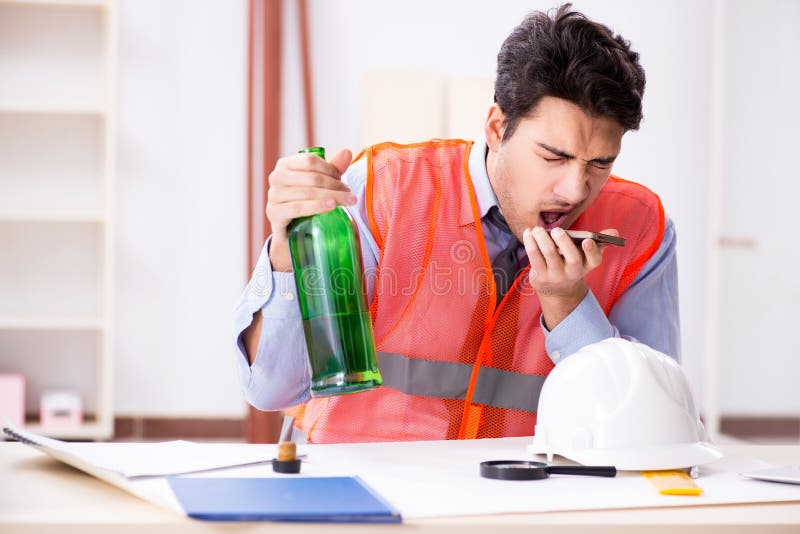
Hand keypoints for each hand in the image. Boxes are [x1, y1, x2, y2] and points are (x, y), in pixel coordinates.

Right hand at [266, 148, 354, 270]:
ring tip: (347, 202)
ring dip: (332, 196)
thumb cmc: (306, 201)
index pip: (310, 161)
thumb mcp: (319, 183)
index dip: (330, 169)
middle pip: (312, 178)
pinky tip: (331, 206)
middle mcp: (276, 177)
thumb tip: (347, 152)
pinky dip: (316, 206)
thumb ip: (333, 168)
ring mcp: (273, 195)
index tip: (343, 180)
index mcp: (285, 164)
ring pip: (308, 193)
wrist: (290, 230)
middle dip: (335, 186)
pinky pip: (298, 208)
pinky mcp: (274, 213)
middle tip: (350, 196)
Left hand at [522, 225, 618, 328]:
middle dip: (564, 242)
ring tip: (538, 229)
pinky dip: (530, 244)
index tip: (587, 240)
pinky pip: (534, 258)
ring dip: (542, 240)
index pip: (594, 260)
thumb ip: (600, 242)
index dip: (592, 251)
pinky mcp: (540, 277)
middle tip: (557, 230)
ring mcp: (556, 276)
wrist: (556, 288)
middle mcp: (573, 272)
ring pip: (550, 256)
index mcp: (587, 265)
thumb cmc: (572, 263)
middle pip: (572, 258)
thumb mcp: (586, 256)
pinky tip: (528, 233)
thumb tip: (614, 232)